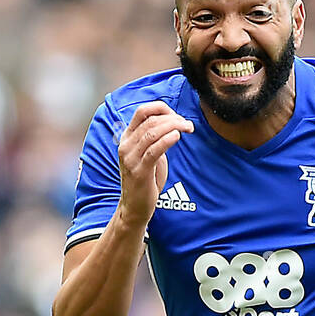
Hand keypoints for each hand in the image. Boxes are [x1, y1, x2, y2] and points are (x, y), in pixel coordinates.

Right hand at [118, 101, 193, 227]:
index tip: (177, 116)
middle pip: (150, 120)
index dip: (161, 108)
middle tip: (188, 124)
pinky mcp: (139, 171)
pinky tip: (178, 136)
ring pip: (152, 132)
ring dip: (173, 127)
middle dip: (172, 118)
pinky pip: (154, 150)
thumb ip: (155, 139)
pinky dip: (167, 140)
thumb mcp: (148, 154)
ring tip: (187, 128)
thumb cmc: (145, 180)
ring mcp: (131, 158)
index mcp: (127, 137)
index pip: (142, 111)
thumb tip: (172, 124)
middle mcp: (126, 145)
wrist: (135, 207)